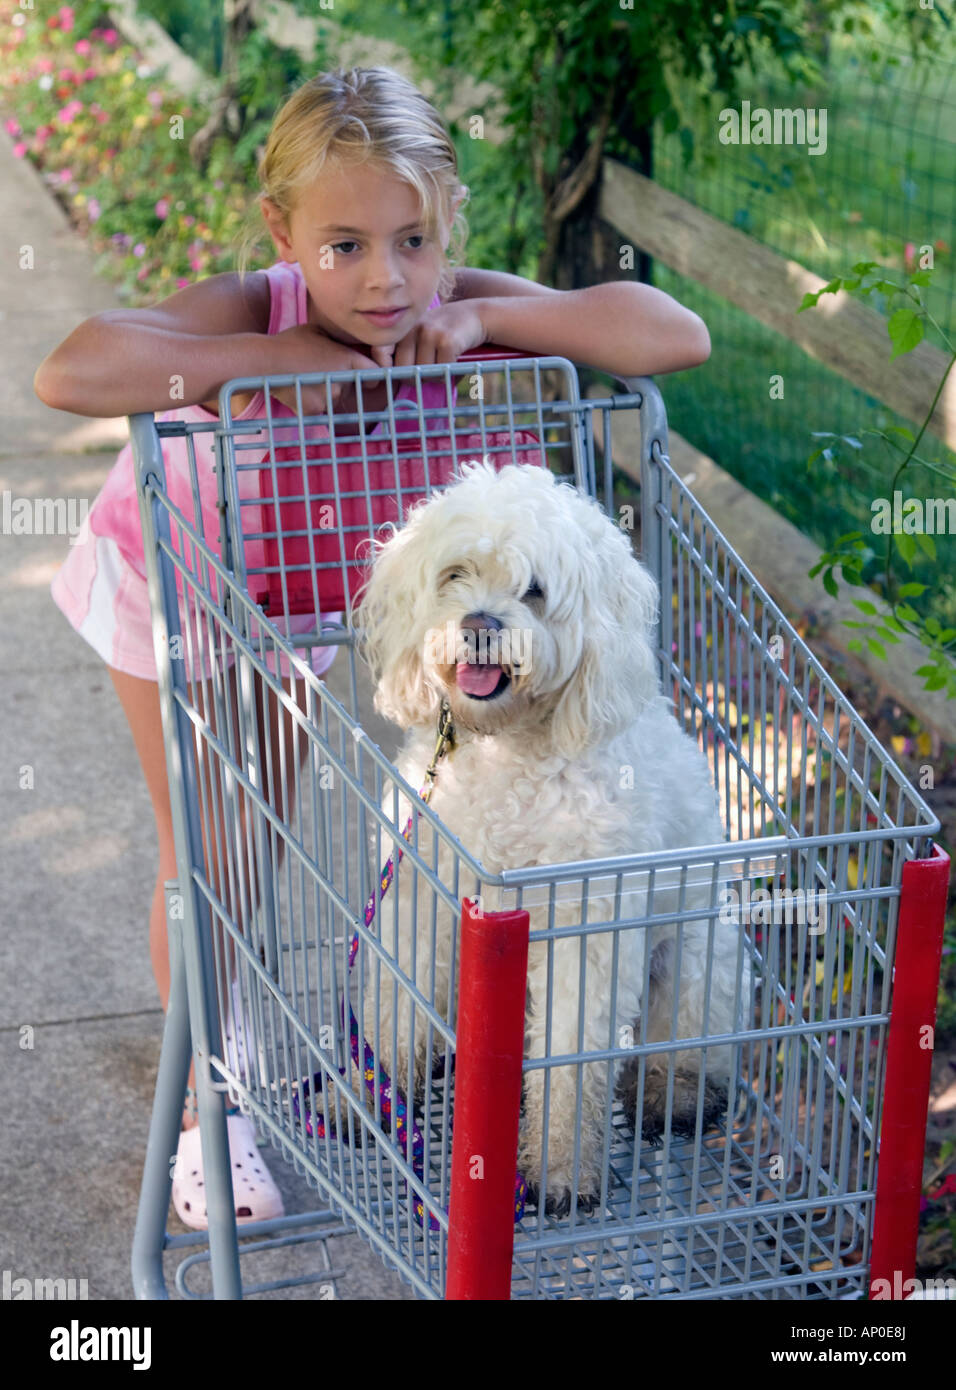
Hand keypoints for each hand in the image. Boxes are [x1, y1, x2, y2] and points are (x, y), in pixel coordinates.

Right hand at [265, 323, 383, 413]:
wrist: (264, 361)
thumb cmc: (290, 342)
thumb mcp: (317, 332)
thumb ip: (338, 341)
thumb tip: (350, 345)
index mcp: (347, 359)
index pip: (374, 374)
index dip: (370, 376)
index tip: (365, 378)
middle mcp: (342, 380)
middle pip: (351, 388)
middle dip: (341, 382)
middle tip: (318, 371)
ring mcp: (329, 398)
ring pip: (334, 399)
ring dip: (325, 392)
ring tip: (305, 378)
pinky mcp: (315, 410)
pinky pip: (320, 408)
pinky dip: (311, 402)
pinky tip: (298, 390)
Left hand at [371, 300, 489, 369]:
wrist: (477, 315)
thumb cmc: (447, 332)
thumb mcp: (422, 335)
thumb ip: (406, 353)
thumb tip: (392, 383)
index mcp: (404, 328)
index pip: (380, 350)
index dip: (384, 367)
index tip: (393, 376)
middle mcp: (414, 328)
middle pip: (402, 369)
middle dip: (414, 378)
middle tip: (426, 375)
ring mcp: (430, 333)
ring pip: (423, 372)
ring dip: (434, 377)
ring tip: (442, 365)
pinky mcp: (447, 340)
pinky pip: (441, 370)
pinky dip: (448, 374)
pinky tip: (453, 362)